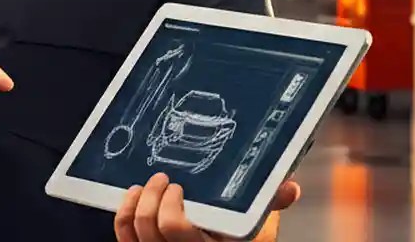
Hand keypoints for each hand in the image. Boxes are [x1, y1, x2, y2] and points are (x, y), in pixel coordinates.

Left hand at [115, 173, 300, 241]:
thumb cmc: (240, 239)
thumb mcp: (260, 228)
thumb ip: (270, 205)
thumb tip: (291, 187)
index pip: (174, 228)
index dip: (168, 206)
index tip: (178, 187)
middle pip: (150, 225)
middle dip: (153, 197)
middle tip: (164, 180)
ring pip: (135, 229)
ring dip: (137, 201)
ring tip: (148, 185)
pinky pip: (124, 236)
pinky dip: (123, 213)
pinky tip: (133, 195)